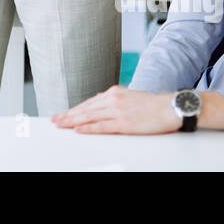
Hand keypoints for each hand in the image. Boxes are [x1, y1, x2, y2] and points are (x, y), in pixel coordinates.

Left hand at [51, 86, 181, 134]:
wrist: (169, 107)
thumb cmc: (153, 104)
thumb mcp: (130, 96)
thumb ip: (114, 100)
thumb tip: (99, 104)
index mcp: (114, 92)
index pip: (89, 102)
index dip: (74, 108)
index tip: (63, 113)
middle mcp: (113, 99)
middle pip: (85, 108)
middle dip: (68, 114)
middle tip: (54, 119)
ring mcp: (117, 111)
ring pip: (89, 116)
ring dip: (72, 121)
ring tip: (60, 124)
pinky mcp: (124, 123)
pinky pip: (101, 126)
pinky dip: (88, 128)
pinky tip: (78, 130)